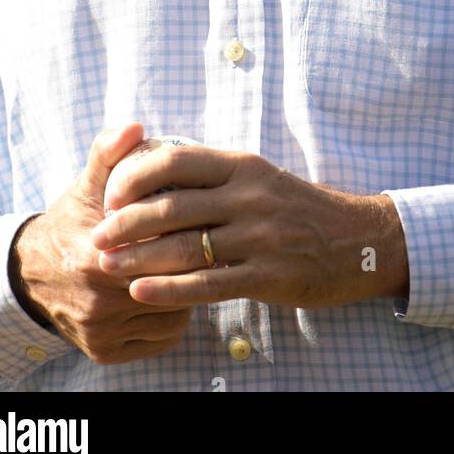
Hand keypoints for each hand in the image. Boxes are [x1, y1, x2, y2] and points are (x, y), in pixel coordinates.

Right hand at [10, 124, 192, 364]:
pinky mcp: (105, 352)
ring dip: (187, 289)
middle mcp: (98, 301)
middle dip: (193, 259)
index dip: (188, 228)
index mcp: (96, 257)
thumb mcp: (88, 183)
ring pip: (173, 311)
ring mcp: (102, 331)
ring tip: (194, 262)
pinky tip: (173, 291)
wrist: (32, 271)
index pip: (163, 246)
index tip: (203, 214)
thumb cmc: (72, 220)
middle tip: (209, 238)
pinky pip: (162, 337)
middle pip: (170, 280)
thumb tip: (134, 126)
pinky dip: (172, 316)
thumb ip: (109, 152)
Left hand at [90, 146, 408, 309]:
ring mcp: (259, 237)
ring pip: (185, 248)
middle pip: (172, 208)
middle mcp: (249, 197)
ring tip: (107, 267)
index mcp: (243, 166)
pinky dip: (169, 290)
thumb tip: (155, 172)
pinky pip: (208, 284)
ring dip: (138, 260)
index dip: (136, 176)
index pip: (176, 160)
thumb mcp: (259, 178)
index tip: (111, 194)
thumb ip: (214, 177)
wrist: (358, 240)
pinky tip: (141, 293)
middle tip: (95, 237)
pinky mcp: (267, 275)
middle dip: (125, 224)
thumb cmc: (297, 208)